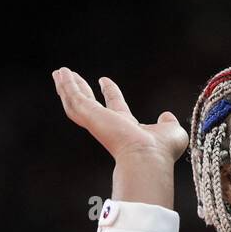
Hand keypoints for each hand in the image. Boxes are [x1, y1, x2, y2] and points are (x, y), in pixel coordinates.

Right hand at [52, 68, 188, 208]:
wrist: (148, 158)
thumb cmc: (161, 152)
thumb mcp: (171, 132)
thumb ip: (168, 123)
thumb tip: (166, 116)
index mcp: (126, 127)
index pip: (115, 106)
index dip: (110, 92)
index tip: (104, 80)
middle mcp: (109, 124)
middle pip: (90, 103)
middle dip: (80, 90)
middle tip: (70, 77)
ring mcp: (97, 122)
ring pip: (76, 103)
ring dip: (67, 87)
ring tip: (59, 72)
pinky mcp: (90, 117)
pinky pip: (75, 99)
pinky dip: (67, 87)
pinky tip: (61, 74)